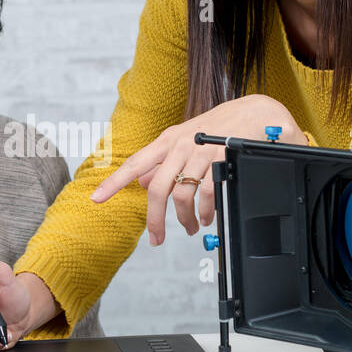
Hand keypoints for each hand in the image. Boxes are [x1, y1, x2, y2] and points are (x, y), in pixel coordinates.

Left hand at [90, 94, 305, 244]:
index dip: (113, 182)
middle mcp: (180, 145)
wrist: (256, 113)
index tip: (96, 199)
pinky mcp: (221, 160)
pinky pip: (207, 195)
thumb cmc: (218, 127)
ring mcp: (201, 152)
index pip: (134, 164)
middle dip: (154, 220)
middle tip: (156, 239)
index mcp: (167, 140)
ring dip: (184, 219)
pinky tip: (206, 218)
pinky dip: (205, 212)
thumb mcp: (185, 140)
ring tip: (189, 227)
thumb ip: (161, 161)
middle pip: (157, 189)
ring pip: (182, 195)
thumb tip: (140, 182)